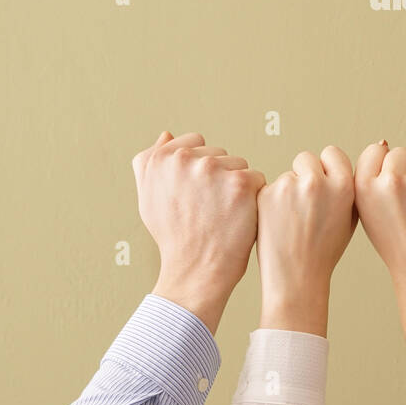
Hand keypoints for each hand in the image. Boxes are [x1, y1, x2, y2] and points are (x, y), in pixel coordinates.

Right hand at [132, 131, 264, 332]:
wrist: (195, 271)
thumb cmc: (173, 236)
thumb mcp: (148, 197)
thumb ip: (151, 162)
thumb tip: (167, 134)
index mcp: (161, 159)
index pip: (196, 143)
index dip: (199, 171)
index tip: (195, 196)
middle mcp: (185, 159)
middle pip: (219, 154)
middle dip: (219, 177)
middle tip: (209, 209)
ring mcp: (214, 169)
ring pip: (239, 165)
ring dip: (237, 186)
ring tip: (223, 214)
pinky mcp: (241, 183)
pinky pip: (257, 178)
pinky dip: (253, 197)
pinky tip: (240, 216)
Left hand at [256, 146, 355, 335]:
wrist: (297, 276)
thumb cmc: (324, 251)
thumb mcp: (350, 218)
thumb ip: (348, 188)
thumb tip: (343, 165)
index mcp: (343, 186)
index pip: (332, 153)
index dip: (327, 166)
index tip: (323, 179)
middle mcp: (317, 181)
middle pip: (307, 158)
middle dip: (305, 173)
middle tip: (305, 200)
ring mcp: (289, 186)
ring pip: (288, 175)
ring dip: (289, 190)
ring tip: (293, 219)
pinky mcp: (267, 194)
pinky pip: (271, 187)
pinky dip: (272, 201)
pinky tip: (279, 222)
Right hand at [354, 141, 405, 288]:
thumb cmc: (392, 239)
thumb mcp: (366, 209)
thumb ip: (369, 178)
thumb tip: (384, 143)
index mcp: (364, 186)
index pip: (374, 151)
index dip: (381, 165)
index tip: (387, 181)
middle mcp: (389, 180)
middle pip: (398, 153)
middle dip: (403, 169)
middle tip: (405, 199)